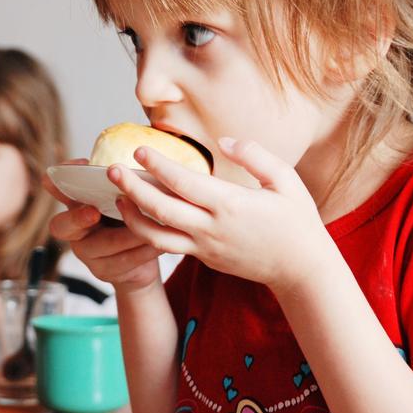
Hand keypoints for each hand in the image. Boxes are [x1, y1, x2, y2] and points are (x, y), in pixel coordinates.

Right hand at [46, 159, 162, 293]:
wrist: (142, 259)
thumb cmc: (133, 218)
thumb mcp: (125, 198)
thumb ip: (122, 183)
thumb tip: (136, 162)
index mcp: (76, 204)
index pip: (57, 189)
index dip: (59, 181)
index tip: (79, 169)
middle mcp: (74, 230)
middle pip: (61, 226)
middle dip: (77, 218)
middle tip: (94, 212)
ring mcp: (86, 253)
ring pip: (103, 245)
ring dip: (129, 234)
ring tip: (152, 224)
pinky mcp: (103, 272)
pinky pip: (123, 261)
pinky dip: (143, 251)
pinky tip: (159, 243)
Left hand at [108, 138, 331, 292]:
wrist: (302, 269)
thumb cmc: (297, 221)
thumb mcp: (286, 180)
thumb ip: (255, 156)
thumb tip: (224, 142)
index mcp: (230, 204)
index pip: (183, 183)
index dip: (157, 166)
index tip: (138, 149)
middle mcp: (212, 228)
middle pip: (160, 209)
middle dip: (131, 189)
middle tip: (110, 171)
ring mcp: (205, 247)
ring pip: (156, 236)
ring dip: (132, 217)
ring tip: (117, 198)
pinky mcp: (203, 258)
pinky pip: (168, 247)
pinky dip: (147, 233)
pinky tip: (138, 217)